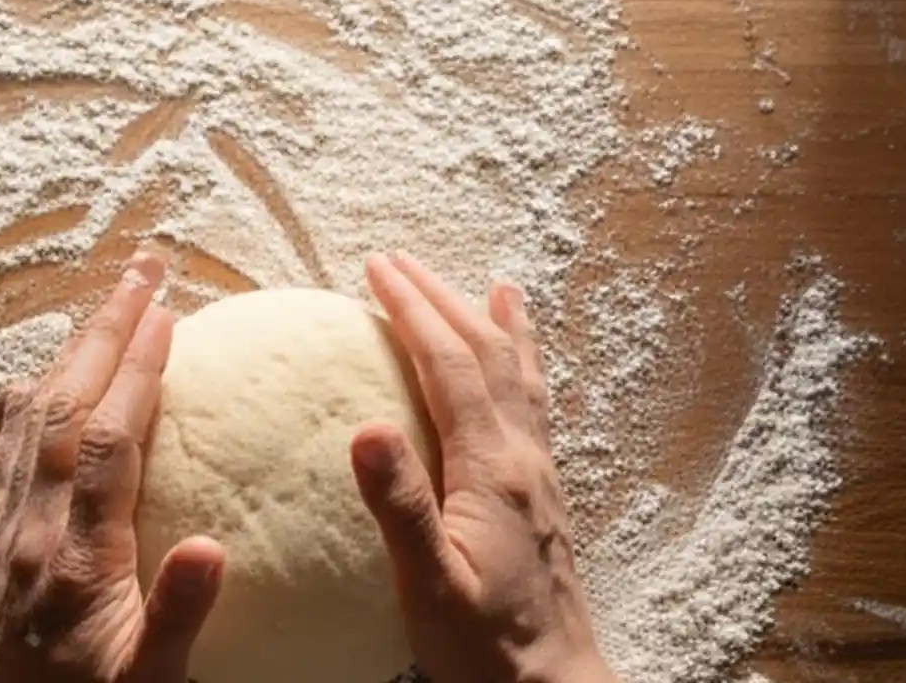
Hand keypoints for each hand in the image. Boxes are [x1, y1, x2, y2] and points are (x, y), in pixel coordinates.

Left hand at [0, 250, 224, 682]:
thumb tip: (212, 548)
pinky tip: (45, 379)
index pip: (106, 441)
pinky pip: (8, 446)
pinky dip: (33, 395)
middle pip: (61, 405)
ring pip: (28, 417)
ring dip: (69, 350)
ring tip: (106, 303)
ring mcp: (3, 531)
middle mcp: (30, 530)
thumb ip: (178, 618)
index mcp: (76, 559)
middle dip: (101, 329)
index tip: (164, 314)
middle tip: (140, 268)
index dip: (135, 372)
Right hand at [352, 253, 617, 682]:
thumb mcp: (430, 585)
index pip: (450, 367)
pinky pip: (531, 404)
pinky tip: (519, 360)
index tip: (376, 269)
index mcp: (492, 470)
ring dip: (486, 321)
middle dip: (440, 298)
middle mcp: (522, 458)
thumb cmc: (486, 648)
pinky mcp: (539, 491)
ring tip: (480, 283)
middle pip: (485, 354)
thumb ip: (400, 506)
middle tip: (397, 261)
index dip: (413, 311)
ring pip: (515, 373)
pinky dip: (521, 363)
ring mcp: (537, 472)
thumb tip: (366, 426)